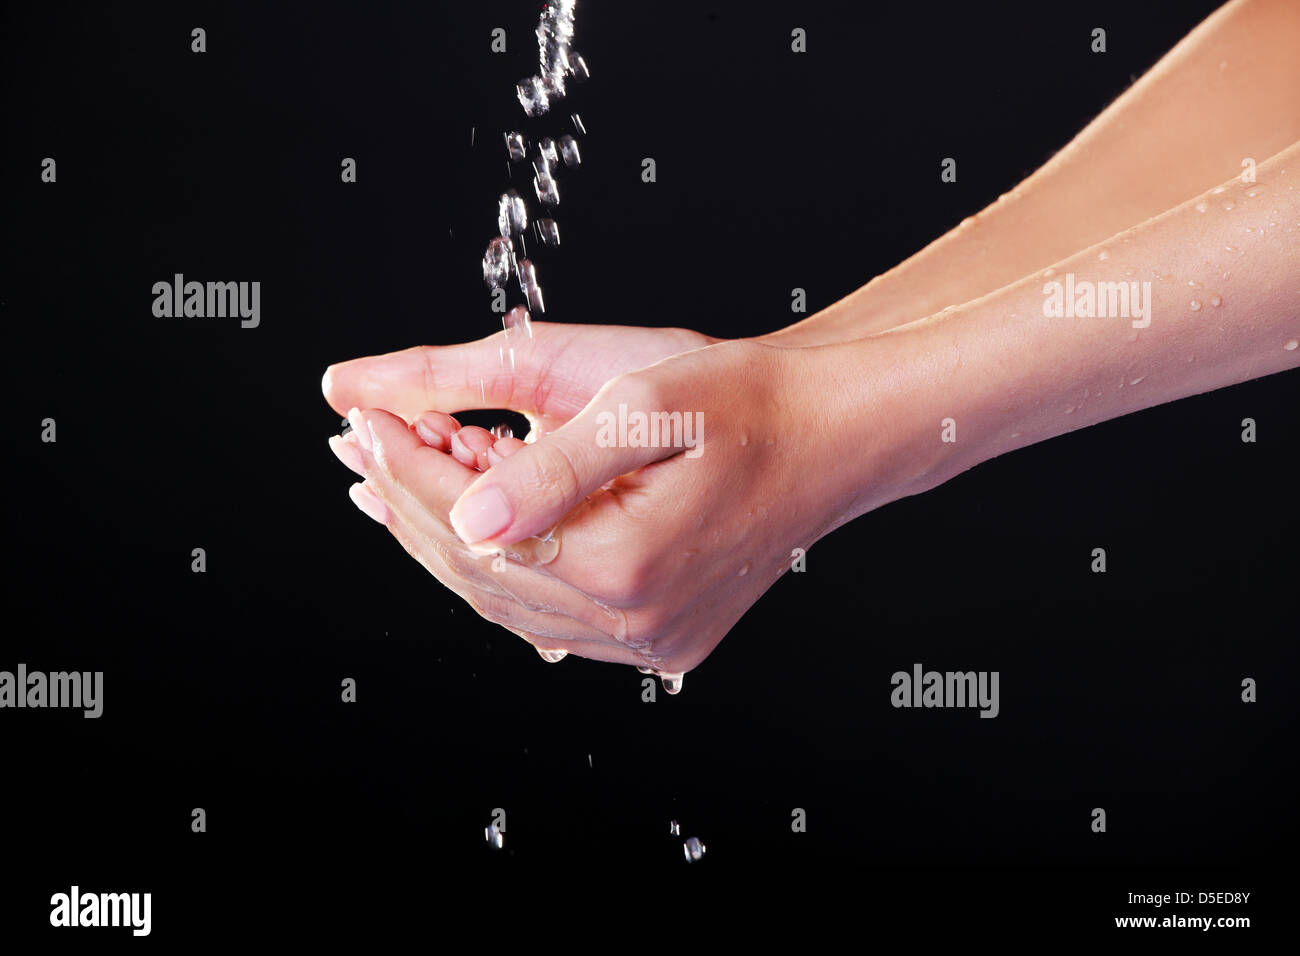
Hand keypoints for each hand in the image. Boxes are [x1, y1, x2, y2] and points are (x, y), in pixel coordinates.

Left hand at [328, 338, 858, 679]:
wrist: (835, 438)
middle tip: (361, 454)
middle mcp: (635, 622)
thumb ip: (553, 467)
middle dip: (411, 505)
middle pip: (482, 571)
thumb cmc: (754, 405)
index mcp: (626, 563)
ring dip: (447, 544)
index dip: (406, 466)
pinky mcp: (661, 640)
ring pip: (509, 604)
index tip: (362, 421)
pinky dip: (502, 573)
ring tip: (395, 491)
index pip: (474, 521)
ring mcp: (649, 643)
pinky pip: (552, 620)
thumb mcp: (650, 406)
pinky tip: (475, 536)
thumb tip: (471, 511)